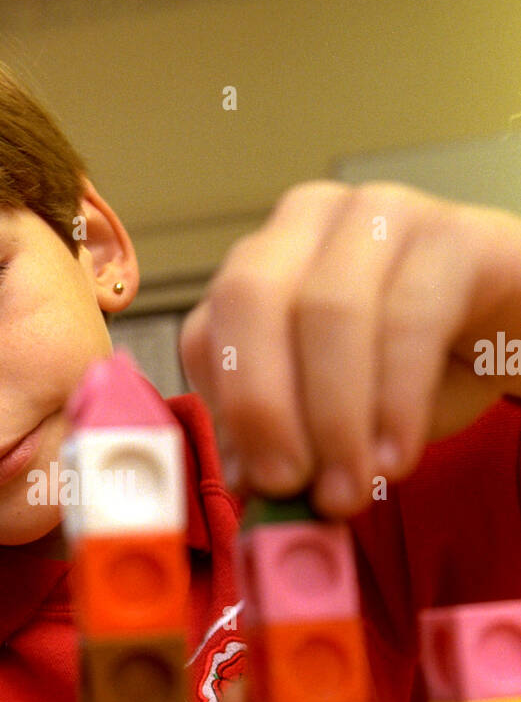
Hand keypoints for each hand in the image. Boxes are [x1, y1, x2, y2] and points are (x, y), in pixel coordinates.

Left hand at [180, 180, 520, 515]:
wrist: (516, 333)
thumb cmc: (418, 364)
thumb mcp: (335, 410)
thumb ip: (285, 436)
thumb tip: (244, 482)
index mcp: (261, 261)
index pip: (210, 331)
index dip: (226, 413)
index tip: (254, 485)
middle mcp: (310, 219)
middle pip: (252, 298)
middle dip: (265, 404)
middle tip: (291, 483)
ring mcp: (383, 214)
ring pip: (329, 310)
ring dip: (335, 417)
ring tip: (352, 486)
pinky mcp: (456, 234)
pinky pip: (410, 318)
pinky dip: (396, 399)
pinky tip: (397, 454)